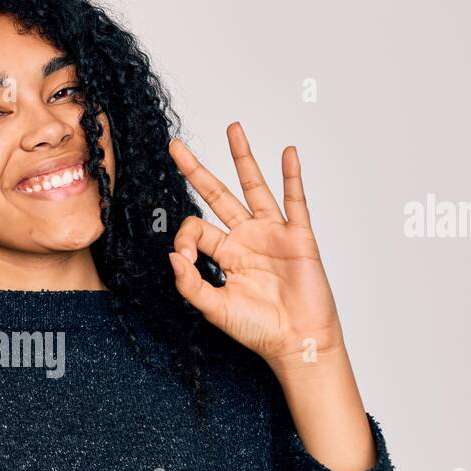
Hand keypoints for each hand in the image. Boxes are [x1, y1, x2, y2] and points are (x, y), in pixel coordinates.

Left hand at [167, 122, 343, 375]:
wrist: (297, 341)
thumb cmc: (258, 329)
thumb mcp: (214, 309)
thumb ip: (190, 284)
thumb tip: (172, 255)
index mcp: (224, 255)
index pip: (196, 228)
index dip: (185, 235)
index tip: (185, 256)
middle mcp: (245, 239)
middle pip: (216, 195)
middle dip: (196, 170)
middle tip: (175, 146)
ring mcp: (272, 234)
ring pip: (253, 187)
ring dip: (243, 158)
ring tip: (232, 128)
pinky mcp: (298, 237)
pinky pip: (294, 201)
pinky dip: (291, 177)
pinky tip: (287, 153)